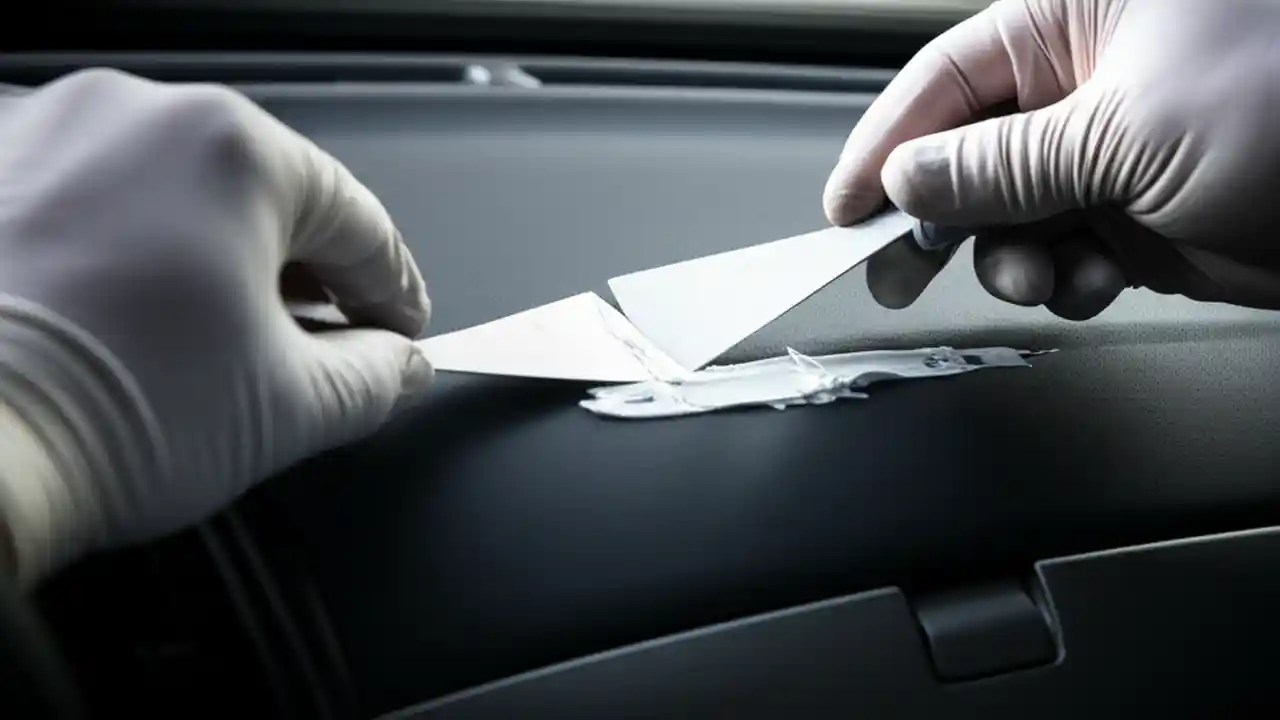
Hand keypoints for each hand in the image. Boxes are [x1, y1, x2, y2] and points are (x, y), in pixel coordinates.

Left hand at [0, 69, 432, 586]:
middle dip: (307, 279)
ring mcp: (52, 135)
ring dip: (219, 263)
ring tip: (223, 345)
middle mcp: (139, 117)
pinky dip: (135, 253)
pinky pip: (98, 202)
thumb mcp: (290, 409)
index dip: (395, 290)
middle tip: (323, 350)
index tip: (401, 334)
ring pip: (179, 195)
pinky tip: (139, 322)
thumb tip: (396, 365)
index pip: (358, 222)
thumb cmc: (102, 417)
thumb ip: (375, 378)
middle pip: (268, 199)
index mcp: (233, 151)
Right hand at [823, 0, 1279, 318]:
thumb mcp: (1127, 131)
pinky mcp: (1140, 214)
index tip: (846, 204)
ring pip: (1010, 216)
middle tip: (897, 271)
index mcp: (1082, 19)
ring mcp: (1114, 151)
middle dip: (937, 216)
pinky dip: (1068, 280)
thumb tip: (910, 179)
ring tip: (1037, 274)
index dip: (887, 142)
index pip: (948, 78)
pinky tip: (1098, 278)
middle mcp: (1091, 82)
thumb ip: (1001, 161)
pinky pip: (1064, 254)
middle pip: (968, 150)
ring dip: (1010, 258)